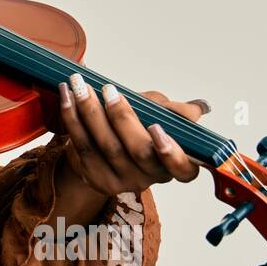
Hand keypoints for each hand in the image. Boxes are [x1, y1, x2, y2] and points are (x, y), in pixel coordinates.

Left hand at [55, 73, 207, 197]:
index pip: (183, 169)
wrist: (101, 145)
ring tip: (80, 85)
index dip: (172, 152)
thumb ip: (176, 112)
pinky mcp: (94, 176)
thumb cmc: (136, 128)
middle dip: (122, 117)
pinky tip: (67, 96)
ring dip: (90, 112)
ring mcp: (120, 180)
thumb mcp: (159, 116)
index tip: (157, 128)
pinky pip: (82, 145)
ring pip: (105, 146)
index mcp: (172, 165)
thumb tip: (199, 108)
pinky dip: (72, 118)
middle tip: (108, 90)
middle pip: (138, 151)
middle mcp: (148, 177)